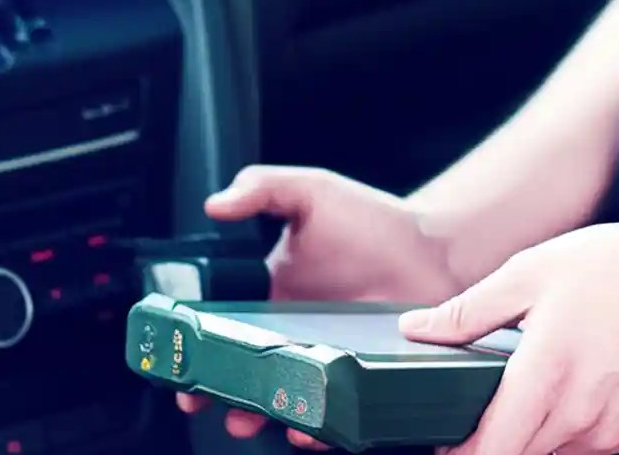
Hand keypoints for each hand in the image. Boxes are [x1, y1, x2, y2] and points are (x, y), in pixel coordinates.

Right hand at [176, 165, 461, 449]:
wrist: (438, 251)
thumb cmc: (374, 221)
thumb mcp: (312, 193)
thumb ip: (263, 189)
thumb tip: (214, 203)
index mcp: (270, 295)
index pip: (221, 327)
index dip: (195, 349)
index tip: (180, 365)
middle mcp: (292, 333)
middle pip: (242, 373)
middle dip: (217, 394)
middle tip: (205, 403)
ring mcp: (325, 361)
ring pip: (282, 399)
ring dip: (261, 416)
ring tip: (251, 420)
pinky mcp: (357, 381)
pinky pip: (331, 415)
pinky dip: (316, 430)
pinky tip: (308, 429)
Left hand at [398, 216, 618, 454]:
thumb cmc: (617, 267)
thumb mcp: (530, 272)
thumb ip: (467, 311)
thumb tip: (415, 328)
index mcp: (547, 375)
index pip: (490, 449)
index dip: (458, 454)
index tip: (440, 441)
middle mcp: (580, 413)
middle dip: (487, 442)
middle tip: (470, 411)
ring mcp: (610, 428)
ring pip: (548, 454)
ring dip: (525, 435)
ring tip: (519, 391)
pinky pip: (581, 447)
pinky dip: (559, 430)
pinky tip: (561, 390)